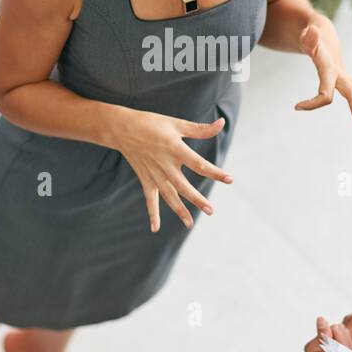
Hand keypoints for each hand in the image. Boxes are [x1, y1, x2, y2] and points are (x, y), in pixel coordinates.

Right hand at [111, 108, 233, 232]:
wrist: (121, 128)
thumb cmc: (151, 123)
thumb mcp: (176, 123)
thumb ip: (200, 129)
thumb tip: (222, 123)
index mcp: (175, 149)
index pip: (199, 164)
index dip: (215, 172)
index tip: (230, 179)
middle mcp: (165, 165)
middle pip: (183, 186)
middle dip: (197, 199)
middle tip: (211, 211)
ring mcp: (154, 174)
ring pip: (169, 196)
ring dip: (179, 210)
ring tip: (190, 224)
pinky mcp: (145, 179)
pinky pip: (149, 199)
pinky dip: (152, 213)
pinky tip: (155, 228)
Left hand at [294, 23, 351, 125]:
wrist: (323, 31)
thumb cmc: (311, 33)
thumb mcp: (306, 34)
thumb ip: (307, 36)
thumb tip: (311, 32)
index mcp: (330, 67)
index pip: (326, 92)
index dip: (313, 103)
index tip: (297, 107)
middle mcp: (340, 72)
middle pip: (351, 91)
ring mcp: (344, 75)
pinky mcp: (343, 78)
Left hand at [304, 317, 351, 351]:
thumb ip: (326, 337)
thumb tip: (320, 318)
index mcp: (312, 347)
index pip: (329, 329)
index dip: (339, 342)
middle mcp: (319, 344)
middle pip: (336, 328)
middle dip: (344, 342)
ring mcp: (330, 344)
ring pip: (344, 332)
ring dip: (350, 344)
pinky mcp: (340, 346)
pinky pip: (350, 336)